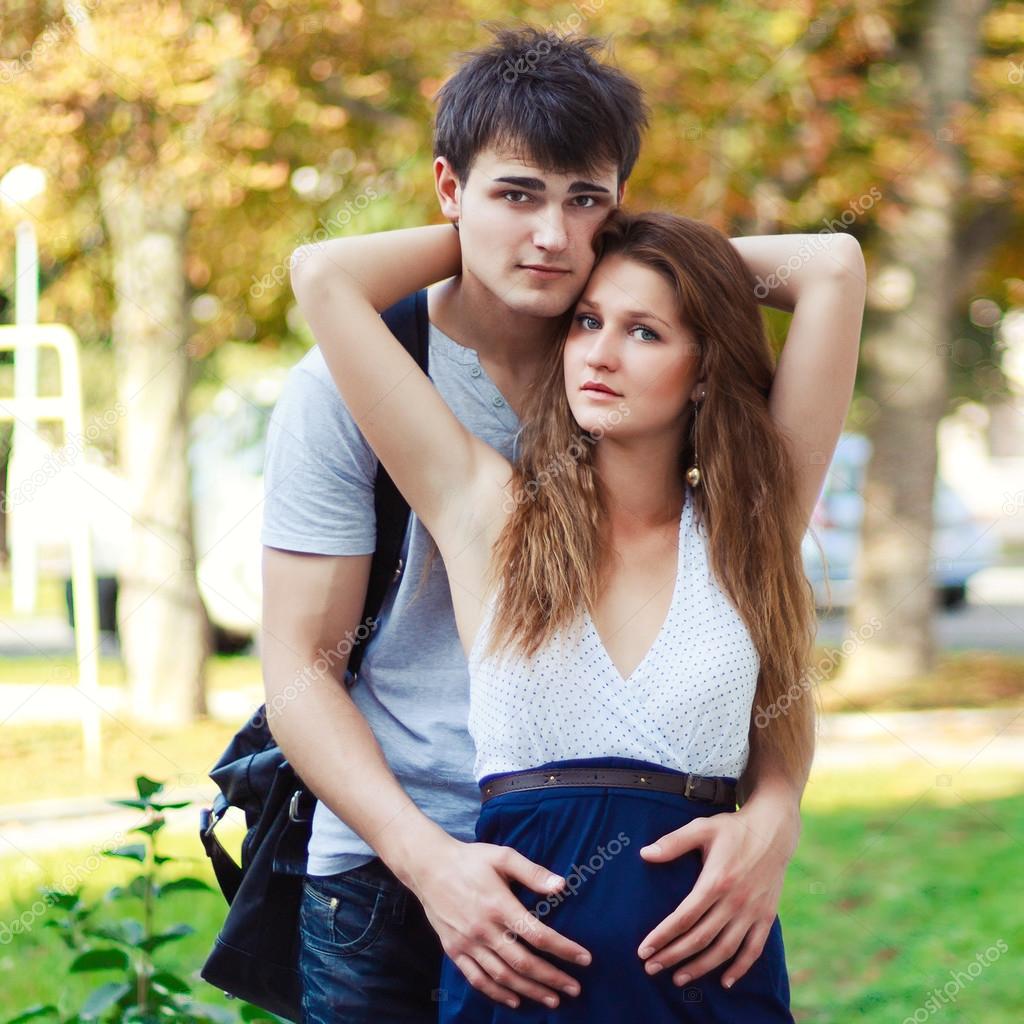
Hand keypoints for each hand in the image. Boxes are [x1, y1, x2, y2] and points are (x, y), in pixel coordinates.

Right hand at [407, 834, 591, 1009]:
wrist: (428, 866)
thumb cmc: (470, 859)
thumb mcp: (502, 856)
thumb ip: (532, 872)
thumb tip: (561, 885)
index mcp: (499, 905)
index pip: (537, 934)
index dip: (563, 949)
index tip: (584, 958)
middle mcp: (483, 929)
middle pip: (523, 962)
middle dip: (552, 978)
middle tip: (575, 988)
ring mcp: (467, 943)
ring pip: (502, 976)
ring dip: (530, 990)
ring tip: (553, 999)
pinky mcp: (454, 950)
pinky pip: (477, 978)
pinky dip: (496, 993)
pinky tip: (514, 1000)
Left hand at [635, 793, 799, 987]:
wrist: (774, 829)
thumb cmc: (732, 828)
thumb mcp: (701, 828)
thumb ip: (673, 842)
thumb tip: (645, 854)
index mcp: (716, 881)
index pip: (684, 917)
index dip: (662, 936)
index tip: (644, 949)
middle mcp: (735, 901)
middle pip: (700, 938)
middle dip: (673, 956)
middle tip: (651, 968)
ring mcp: (753, 911)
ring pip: (724, 950)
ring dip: (701, 967)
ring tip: (678, 978)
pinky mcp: (767, 916)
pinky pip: (754, 949)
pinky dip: (740, 968)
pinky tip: (724, 981)